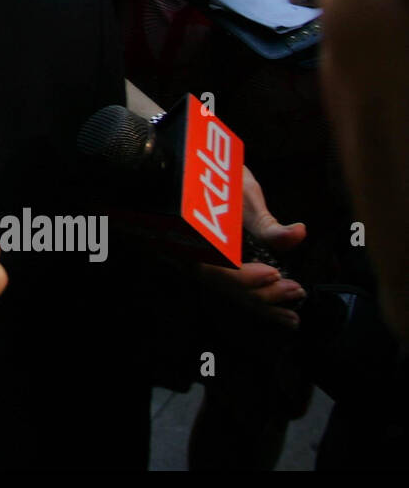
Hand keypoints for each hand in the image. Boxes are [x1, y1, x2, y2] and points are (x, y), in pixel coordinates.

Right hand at [198, 165, 306, 326]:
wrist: (204, 171)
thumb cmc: (220, 179)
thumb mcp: (243, 194)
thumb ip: (268, 223)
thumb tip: (298, 234)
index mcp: (189, 235)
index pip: (213, 268)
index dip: (243, 277)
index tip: (273, 273)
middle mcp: (189, 254)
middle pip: (223, 286)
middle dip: (261, 293)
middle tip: (294, 289)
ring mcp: (200, 263)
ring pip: (228, 293)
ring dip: (262, 306)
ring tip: (292, 316)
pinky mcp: (215, 268)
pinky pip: (234, 291)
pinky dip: (258, 303)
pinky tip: (281, 314)